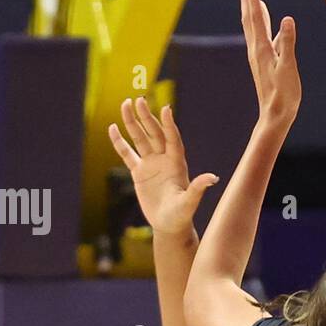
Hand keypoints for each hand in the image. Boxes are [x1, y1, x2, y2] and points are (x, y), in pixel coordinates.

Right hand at [108, 98, 216, 236]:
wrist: (169, 225)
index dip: (169, 124)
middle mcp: (164, 159)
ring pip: (140, 138)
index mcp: (177, 163)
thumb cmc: (182, 215)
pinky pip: (127, 153)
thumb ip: (198, 188)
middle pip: (154, 133)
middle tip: (138, 99)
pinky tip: (113, 128)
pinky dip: (120, 142)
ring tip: (125, 104)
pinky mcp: (139, 172)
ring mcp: (151, 164)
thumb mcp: (189, 202)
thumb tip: (213, 178)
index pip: (172, 139)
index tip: (165, 108)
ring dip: (132, 122)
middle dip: (146, 117)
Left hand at [237, 0, 300, 121]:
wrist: (275, 115)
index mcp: (262, 48)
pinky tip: (264, 25)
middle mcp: (256, 50)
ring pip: (253, 28)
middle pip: (250, 19)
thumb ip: (287, 43)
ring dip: (251, 11)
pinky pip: (259, 37)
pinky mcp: (262, 63)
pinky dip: (259, 26)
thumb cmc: (284, 94)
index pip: (257, 17)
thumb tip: (287, 19)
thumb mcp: (288, 67)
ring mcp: (258, 56)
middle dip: (247, 0)